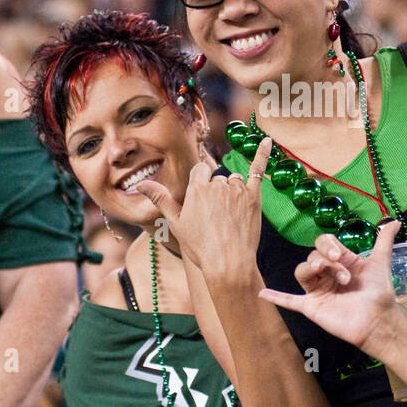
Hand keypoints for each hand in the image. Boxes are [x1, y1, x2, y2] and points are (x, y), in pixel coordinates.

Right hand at [137, 137, 269, 273]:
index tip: (202, 203)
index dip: (201, 186)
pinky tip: (268, 141)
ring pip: (234, 181)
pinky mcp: (253, 197)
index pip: (199, 171)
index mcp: (196, 188)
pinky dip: (262, 154)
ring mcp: (236, 190)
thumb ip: (160, 198)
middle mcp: (216, 185)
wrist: (228, 264)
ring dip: (233, 192)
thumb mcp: (175, 223)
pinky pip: (257, 170)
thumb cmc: (200, 247)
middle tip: (216, 220)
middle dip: (217, 195)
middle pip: (217, 179)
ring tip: (230, 217)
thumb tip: (138, 183)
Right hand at [259, 219, 406, 356]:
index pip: (324, 244)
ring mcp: (317, 291)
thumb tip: (394, 221)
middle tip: (344, 276)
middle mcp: (327, 275)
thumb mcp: (380, 262)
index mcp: (340, 262)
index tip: (340, 255)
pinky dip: (276, 297)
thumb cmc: (379, 293)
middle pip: (312, 257)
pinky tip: (262, 293)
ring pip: (301, 271)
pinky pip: (290, 300)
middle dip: (327, 262)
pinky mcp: (312, 307)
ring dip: (311, 270)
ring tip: (326, 275)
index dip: (329, 247)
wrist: (378, 321)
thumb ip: (384, 241)